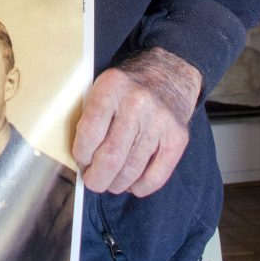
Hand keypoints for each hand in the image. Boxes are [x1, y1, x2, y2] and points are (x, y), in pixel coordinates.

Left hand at [72, 47, 202, 196]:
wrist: (169, 73)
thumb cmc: (128, 87)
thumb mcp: (103, 86)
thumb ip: (91, 116)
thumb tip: (82, 160)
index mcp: (112, 87)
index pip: (90, 132)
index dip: (81, 154)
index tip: (81, 160)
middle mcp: (137, 103)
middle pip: (111, 157)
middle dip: (96, 178)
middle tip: (93, 182)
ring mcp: (160, 121)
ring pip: (132, 170)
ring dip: (116, 184)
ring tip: (110, 183)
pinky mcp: (178, 137)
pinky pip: (157, 176)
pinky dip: (140, 187)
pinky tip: (132, 183)